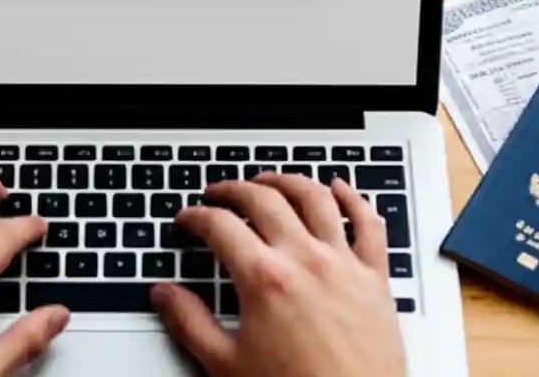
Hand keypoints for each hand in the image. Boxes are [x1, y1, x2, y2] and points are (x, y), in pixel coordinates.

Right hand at [152, 175, 404, 376]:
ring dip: (287, 181)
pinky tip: (341, 188)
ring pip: (315, 198)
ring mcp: (343, 264)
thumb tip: (164, 295)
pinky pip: (369, 223)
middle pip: (264, 198)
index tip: (188, 220)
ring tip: (268, 181)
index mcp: (264, 279)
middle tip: (218, 194)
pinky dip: (354, 198)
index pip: (220, 226)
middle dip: (234, 188)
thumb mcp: (226, 365)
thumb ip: (190, 323)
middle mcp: (305, 260)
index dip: (196, 217)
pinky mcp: (375, 277)